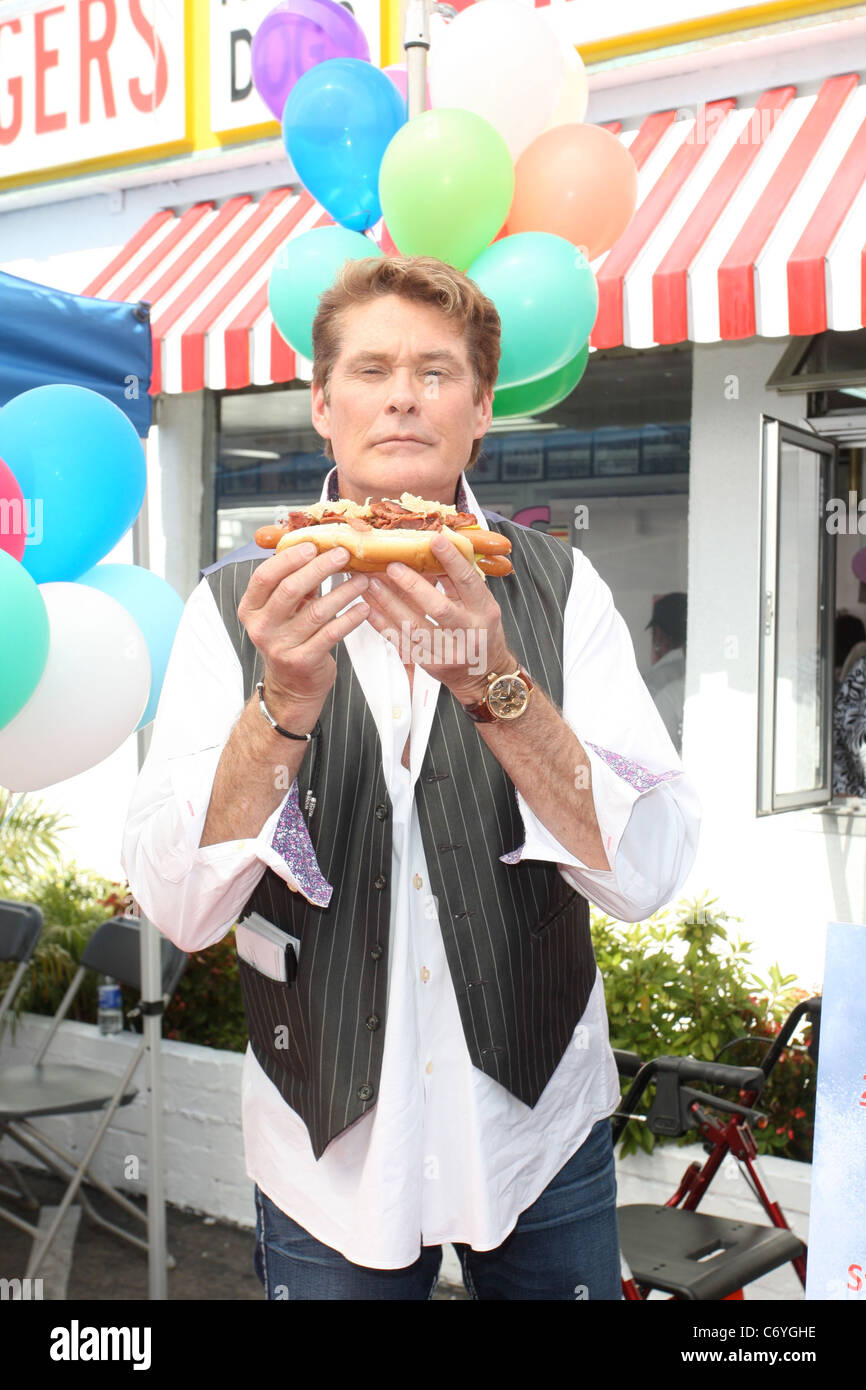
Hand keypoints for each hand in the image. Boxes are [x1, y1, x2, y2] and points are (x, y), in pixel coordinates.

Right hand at [238, 542, 369, 715]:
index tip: (313, 546)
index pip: (265, 576)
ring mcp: (280, 646)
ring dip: (343, 591)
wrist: (291, 686)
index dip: (289, 558)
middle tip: (343, 555)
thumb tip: (317, 547)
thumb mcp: (282, 611)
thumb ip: (292, 583)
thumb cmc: (290, 638)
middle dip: (320, 568)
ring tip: (362, 579)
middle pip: (290, 589)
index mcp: (251, 609)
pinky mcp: (302, 661)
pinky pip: (331, 634)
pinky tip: (363, 607)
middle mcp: (261, 627)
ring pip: (316, 611)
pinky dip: (350, 618)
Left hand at [362, 533, 513, 702]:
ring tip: (371, 583)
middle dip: (413, 586)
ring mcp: (449, 652)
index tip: (435, 540)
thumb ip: (459, 583)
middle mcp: (469, 633)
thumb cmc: (481, 633)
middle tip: (392, 566)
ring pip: (414, 626)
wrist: (483, 675)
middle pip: (439, 608)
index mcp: (485, 611)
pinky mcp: (430, 664)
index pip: (468, 582)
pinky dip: (383, 624)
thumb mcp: (481, 606)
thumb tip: (432, 551)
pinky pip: (402, 642)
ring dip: (389, 603)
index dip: (452, 561)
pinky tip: (369, 608)